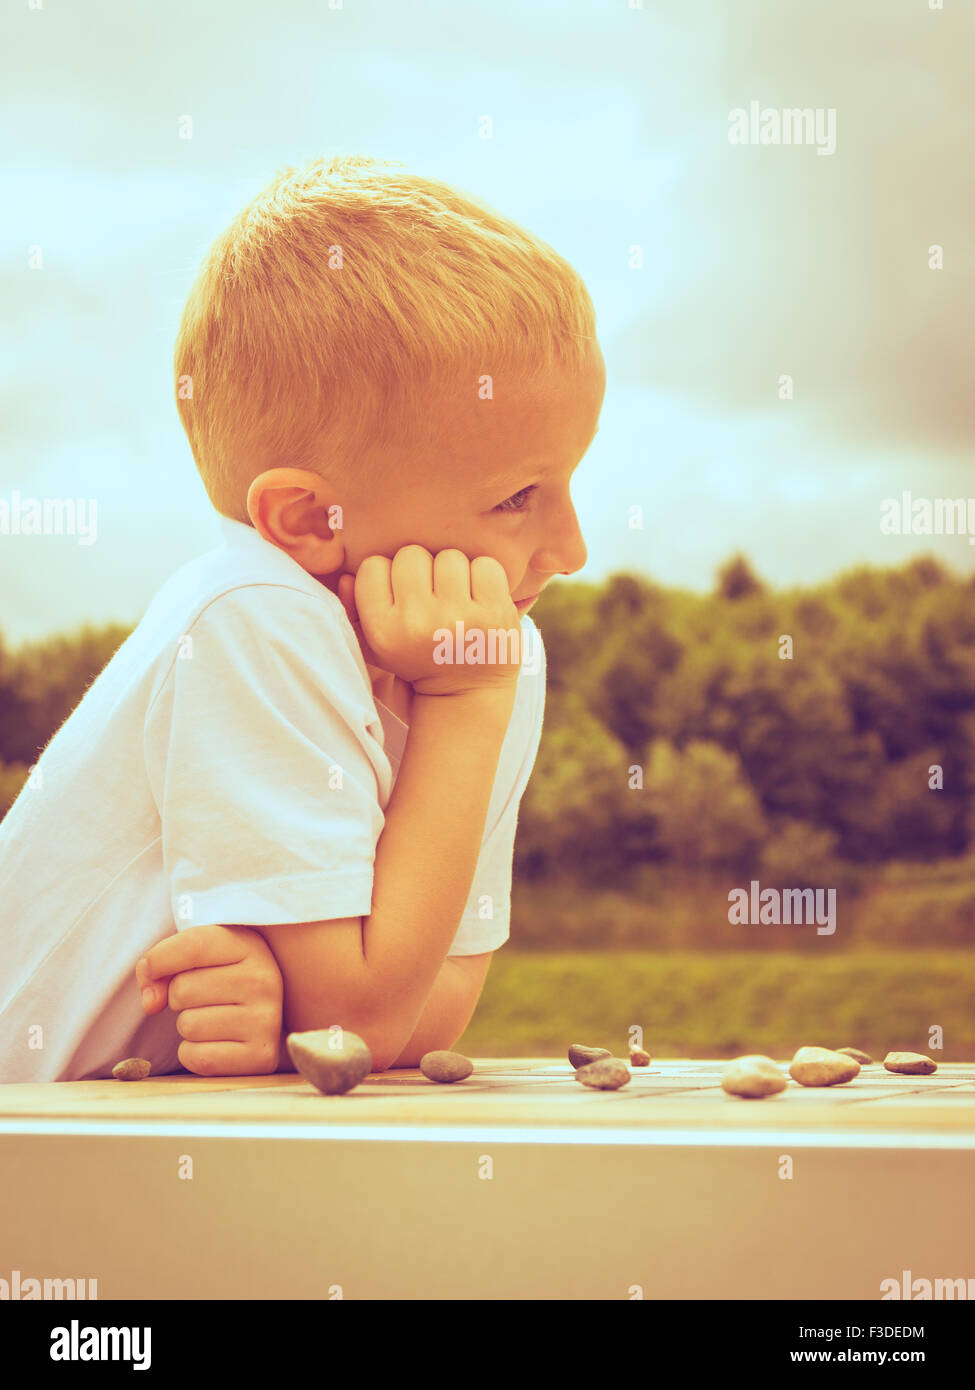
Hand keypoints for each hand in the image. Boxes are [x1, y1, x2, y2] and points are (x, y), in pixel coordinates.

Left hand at [135, 924, 283, 1076]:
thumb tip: (151, 1004)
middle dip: (178, 998)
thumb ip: (161, 963)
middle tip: (202, 999)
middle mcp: (264, 980)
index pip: (193, 946)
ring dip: (188, 1027)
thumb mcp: (198, 956)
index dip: (160, 960)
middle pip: (182, 989)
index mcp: (250, 947)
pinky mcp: (261, 1057)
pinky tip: (215, 1043)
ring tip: (212, 1020)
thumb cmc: (223, 980)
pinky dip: (194, 1054)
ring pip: (188, 1025)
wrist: (263, 1016)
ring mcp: (266, 1020)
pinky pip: (199, 1058)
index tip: (154, 971)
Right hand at [337, 546, 522, 696]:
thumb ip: (355, 609)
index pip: (373, 566)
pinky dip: (485, 576)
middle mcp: (418, 624)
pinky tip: (480, 599)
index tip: (402, 596)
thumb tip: (346, 576)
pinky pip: (486, 565)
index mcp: (384, 630)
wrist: (467, 694)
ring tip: (457, 598)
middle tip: (433, 596)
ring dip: (455, 573)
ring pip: (449, 557)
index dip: (388, 576)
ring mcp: (459, 618)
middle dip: (422, 570)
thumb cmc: (418, 660)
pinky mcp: (495, 614)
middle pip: (411, 555)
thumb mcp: (377, 646)